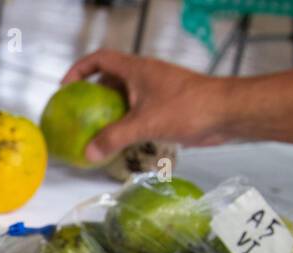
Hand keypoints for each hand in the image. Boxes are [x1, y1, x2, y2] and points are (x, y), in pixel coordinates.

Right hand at [62, 50, 230, 161]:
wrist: (226, 112)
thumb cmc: (188, 108)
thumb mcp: (144, 123)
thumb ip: (114, 138)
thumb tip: (89, 153)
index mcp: (136, 69)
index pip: (100, 59)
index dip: (79, 69)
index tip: (65, 88)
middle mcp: (144, 77)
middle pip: (110, 79)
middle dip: (92, 95)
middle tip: (78, 115)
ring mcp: (155, 92)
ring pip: (125, 98)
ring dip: (109, 113)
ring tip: (95, 133)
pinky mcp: (166, 107)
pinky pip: (137, 113)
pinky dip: (126, 124)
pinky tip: (120, 143)